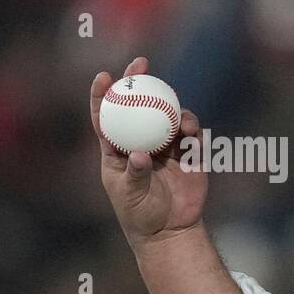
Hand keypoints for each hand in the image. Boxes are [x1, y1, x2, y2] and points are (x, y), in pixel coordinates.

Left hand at [90, 56, 205, 247]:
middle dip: (138, 80)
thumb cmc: (141, 215)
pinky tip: (191, 133)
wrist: (170, 230)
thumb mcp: (132, 197)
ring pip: (167, 114)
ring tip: (181, 122)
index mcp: (116, 150)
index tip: (104, 76)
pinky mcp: (187, 152)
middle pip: (137, 104)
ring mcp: (164, 144)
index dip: (102, 94)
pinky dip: (191, 128)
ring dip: (172, 108)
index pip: (105, 117)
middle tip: (140, 63)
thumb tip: (140, 154)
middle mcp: (139, 141)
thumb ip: (135, 175)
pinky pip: (191, 132)